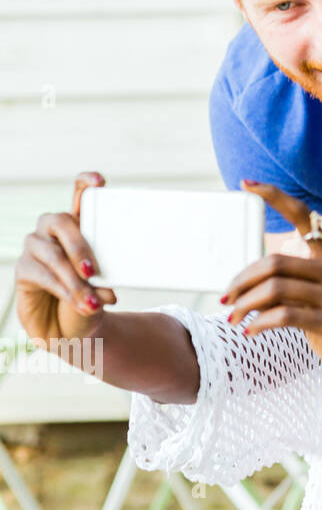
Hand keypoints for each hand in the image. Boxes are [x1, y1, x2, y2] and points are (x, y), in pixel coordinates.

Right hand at [14, 172, 117, 347]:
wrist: (71, 327)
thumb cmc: (91, 296)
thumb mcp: (105, 286)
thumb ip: (108, 280)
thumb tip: (110, 289)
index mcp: (80, 225)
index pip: (79, 195)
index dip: (86, 184)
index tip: (99, 182)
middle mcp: (54, 230)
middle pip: (62, 222)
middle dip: (79, 246)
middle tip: (93, 271)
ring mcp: (36, 247)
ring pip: (54, 255)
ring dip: (74, 280)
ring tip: (92, 301)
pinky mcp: (23, 269)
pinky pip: (43, 275)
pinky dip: (64, 291)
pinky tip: (79, 303)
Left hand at [223, 182, 321, 401]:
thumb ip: (295, 287)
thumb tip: (248, 289)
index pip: (304, 217)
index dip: (274, 197)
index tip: (247, 183)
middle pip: (275, 262)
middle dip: (241, 281)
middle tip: (225, 300)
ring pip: (275, 289)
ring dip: (245, 305)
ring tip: (234, 320)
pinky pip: (284, 315)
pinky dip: (260, 323)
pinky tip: (251, 332)